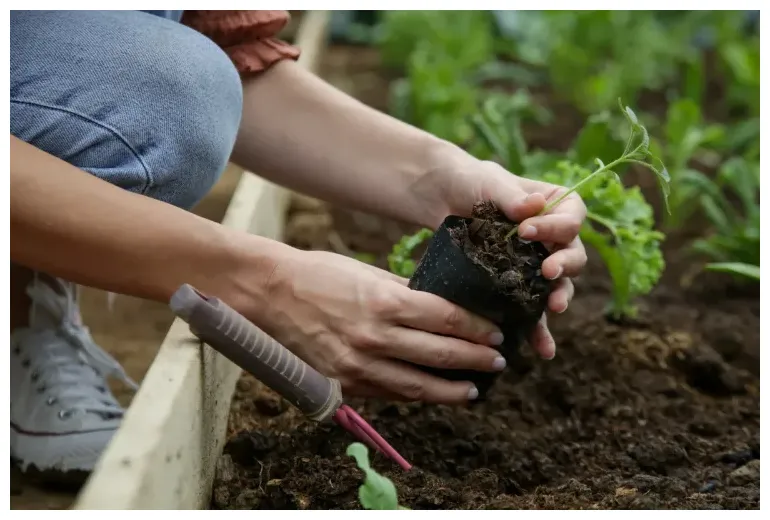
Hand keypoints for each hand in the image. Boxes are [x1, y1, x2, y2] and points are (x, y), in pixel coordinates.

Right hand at [251, 249, 507, 403]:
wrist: (271, 293)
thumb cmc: (321, 274)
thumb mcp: (368, 273)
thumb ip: (405, 293)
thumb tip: (442, 306)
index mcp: (385, 302)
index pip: (447, 319)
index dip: (477, 329)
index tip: (496, 333)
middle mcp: (375, 337)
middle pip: (440, 354)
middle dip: (476, 360)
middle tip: (498, 361)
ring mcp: (358, 365)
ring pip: (418, 386)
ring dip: (452, 390)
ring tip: (474, 389)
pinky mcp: (342, 383)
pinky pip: (388, 394)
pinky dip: (415, 396)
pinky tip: (432, 394)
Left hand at [413, 152, 587, 359]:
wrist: (441, 198)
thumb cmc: (470, 181)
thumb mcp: (489, 181)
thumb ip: (511, 196)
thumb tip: (534, 208)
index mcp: (554, 205)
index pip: (572, 217)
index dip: (558, 227)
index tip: (526, 231)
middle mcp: (552, 236)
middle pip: (573, 254)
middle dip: (565, 266)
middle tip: (548, 272)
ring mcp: (536, 263)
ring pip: (558, 285)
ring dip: (560, 297)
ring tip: (553, 308)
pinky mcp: (517, 285)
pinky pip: (533, 309)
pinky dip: (539, 329)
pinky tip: (542, 349)